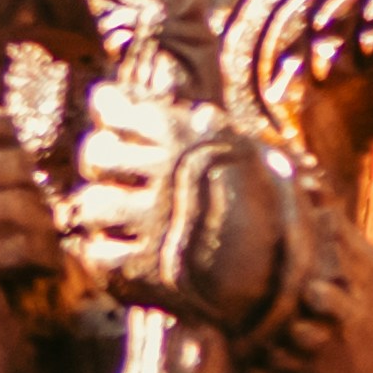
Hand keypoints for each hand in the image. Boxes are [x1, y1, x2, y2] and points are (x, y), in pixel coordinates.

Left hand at [60, 85, 310, 332]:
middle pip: (97, 155)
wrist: (281, 267)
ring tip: (108, 212)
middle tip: (106, 168)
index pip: (121, 111)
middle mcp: (165, 175)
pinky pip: (97, 254)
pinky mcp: (146, 268)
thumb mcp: (237, 149)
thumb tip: (158, 104)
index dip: (108, 110)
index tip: (106, 112)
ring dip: (94, 208)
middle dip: (97, 159)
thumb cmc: (260, 205)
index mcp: (187, 137)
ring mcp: (154, 223)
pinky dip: (99, 250)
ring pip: (90, 205)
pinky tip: (112, 247)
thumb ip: (196, 125)